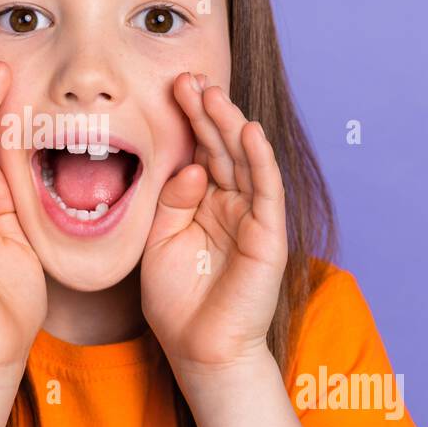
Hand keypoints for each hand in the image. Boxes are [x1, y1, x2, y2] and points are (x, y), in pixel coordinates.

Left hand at [140, 73, 287, 374]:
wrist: (199, 349)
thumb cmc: (178, 300)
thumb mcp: (158, 240)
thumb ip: (171, 201)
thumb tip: (191, 167)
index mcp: (204, 201)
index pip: (199, 149)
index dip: (188, 119)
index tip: (170, 86)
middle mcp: (230, 202)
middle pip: (221, 146)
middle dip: (206, 111)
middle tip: (188, 77)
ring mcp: (252, 216)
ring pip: (244, 160)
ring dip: (230, 125)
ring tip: (212, 94)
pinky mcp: (268, 235)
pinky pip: (265, 191)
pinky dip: (259, 160)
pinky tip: (248, 132)